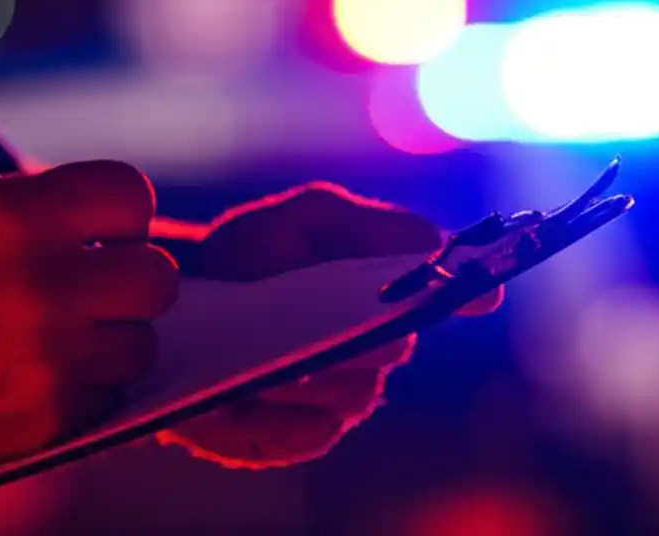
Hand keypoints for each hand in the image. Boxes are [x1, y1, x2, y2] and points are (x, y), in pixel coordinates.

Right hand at [0, 160, 177, 497]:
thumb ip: (22, 212)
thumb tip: (97, 220)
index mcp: (5, 217)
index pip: (128, 194)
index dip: (123, 215)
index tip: (109, 232)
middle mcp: (37, 284)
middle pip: (157, 276)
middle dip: (133, 281)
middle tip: (101, 290)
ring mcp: (46, 358)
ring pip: (140, 344)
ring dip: (110, 342)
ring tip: (58, 341)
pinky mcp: (45, 420)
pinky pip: (107, 396)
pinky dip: (82, 391)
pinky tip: (31, 381)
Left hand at [158, 182, 501, 467]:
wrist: (179, 301)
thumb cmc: (250, 254)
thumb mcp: (300, 219)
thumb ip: (362, 224)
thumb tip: (433, 241)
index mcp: (388, 295)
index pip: (446, 295)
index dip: (467, 291)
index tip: (479, 290)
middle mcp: (373, 351)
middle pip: (393, 349)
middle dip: (363, 334)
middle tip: (327, 322)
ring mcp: (335, 400)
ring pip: (352, 397)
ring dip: (313, 375)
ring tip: (268, 357)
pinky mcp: (289, 439)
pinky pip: (307, 437)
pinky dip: (280, 417)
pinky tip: (249, 394)